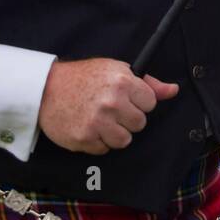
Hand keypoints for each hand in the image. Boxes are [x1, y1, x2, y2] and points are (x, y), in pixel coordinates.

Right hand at [37, 58, 177, 154]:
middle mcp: (112, 103)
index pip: (151, 103)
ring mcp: (97, 122)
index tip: (127, 99)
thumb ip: (148, 83)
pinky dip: (98, 142)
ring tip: (102, 120)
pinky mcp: (83, 139)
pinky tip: (89, 127)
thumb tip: (173, 90)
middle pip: (140, 124)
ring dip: (115, 133)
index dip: (139, 102)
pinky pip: (104, 149)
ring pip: (124, 140)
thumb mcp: (117, 70)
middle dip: (128, 119)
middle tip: (113, 110)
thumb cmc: (85, 77)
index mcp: (123, 83)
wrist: (46, 88)